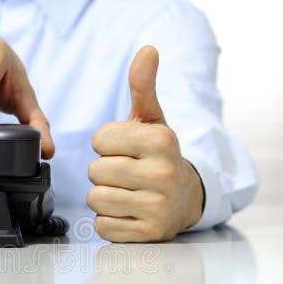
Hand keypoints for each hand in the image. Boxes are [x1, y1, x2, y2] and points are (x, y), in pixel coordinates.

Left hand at [87, 46, 203, 241]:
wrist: (186, 198)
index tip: (124, 149)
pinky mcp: (148, 234)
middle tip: (125, 172)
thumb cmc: (160, 156)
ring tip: (126, 191)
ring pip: (96, 199)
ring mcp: (157, 207)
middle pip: (95, 171)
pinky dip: (109, 220)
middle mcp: (163, 174)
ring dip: (104, 196)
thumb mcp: (152, 119)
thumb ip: (143, 86)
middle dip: (103, 171)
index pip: (100, 139)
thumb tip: (147, 49)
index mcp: (162, 141)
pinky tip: (128, 211)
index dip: (106, 144)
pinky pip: (103, 226)